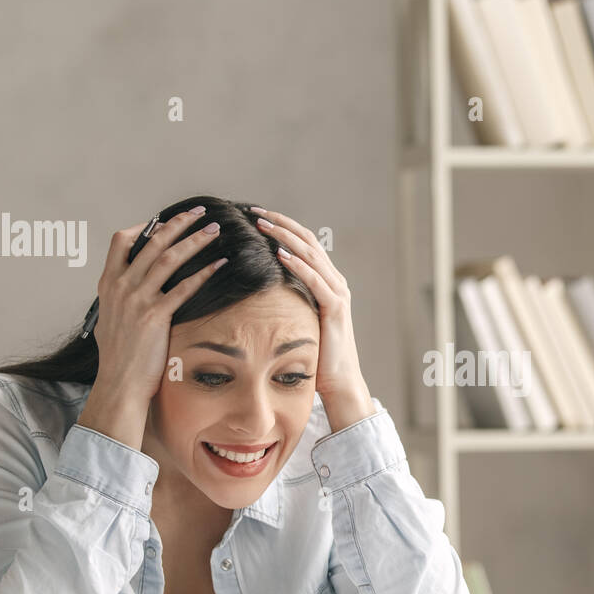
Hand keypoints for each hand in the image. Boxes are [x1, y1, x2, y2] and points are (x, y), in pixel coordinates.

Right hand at [76, 207, 226, 448]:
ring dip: (194, 241)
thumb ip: (120, 298)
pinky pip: (183, 288)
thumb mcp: (110, 319)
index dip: (144, 228)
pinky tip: (219, 264)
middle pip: (151, 243)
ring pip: (167, 259)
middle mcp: (120, 287)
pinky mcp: (154, 317)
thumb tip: (132, 286)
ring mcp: (136, 301)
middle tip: (199, 212)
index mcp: (108, 284)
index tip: (164, 220)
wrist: (119, 383)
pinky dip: (203, 273)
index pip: (120, 242)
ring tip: (214, 230)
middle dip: (178, 224)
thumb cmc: (119, 356)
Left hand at [250, 207, 373, 431]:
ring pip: (311, 255)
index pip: (303, 244)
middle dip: (280, 223)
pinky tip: (279, 255)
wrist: (340, 382)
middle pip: (307, 241)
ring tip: (262, 225)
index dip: (281, 227)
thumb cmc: (316, 355)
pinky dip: (298, 265)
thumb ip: (285, 302)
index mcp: (326, 281)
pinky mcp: (335, 309)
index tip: (254, 216)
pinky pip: (316, 280)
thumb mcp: (297, 321)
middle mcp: (334, 281)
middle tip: (253, 211)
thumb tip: (255, 291)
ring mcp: (338, 293)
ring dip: (285, 237)